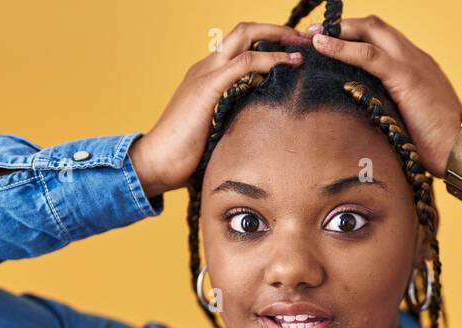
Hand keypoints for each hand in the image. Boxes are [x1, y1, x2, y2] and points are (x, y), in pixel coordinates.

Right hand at [130, 22, 313, 197]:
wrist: (156, 163)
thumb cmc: (185, 154)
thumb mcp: (218, 129)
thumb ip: (236, 118)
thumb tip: (262, 127)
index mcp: (208, 75)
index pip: (241, 45)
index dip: (270, 42)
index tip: (296, 50)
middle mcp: (206, 66)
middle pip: (244, 31)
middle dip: (278, 30)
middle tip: (305, 39)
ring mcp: (205, 73)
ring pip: (244, 37)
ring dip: (278, 39)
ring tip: (303, 48)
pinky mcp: (206, 87)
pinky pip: (243, 63)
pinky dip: (269, 60)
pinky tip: (288, 65)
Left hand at [307, 17, 461, 178]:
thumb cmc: (441, 146)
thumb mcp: (414, 121)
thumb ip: (395, 110)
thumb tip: (371, 119)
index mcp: (419, 66)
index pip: (384, 40)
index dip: (358, 37)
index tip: (334, 42)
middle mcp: (415, 57)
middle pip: (375, 26)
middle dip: (344, 26)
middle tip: (316, 32)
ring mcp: (411, 63)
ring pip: (370, 32)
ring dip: (338, 31)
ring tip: (313, 35)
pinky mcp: (405, 77)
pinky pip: (367, 54)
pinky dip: (342, 47)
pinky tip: (322, 45)